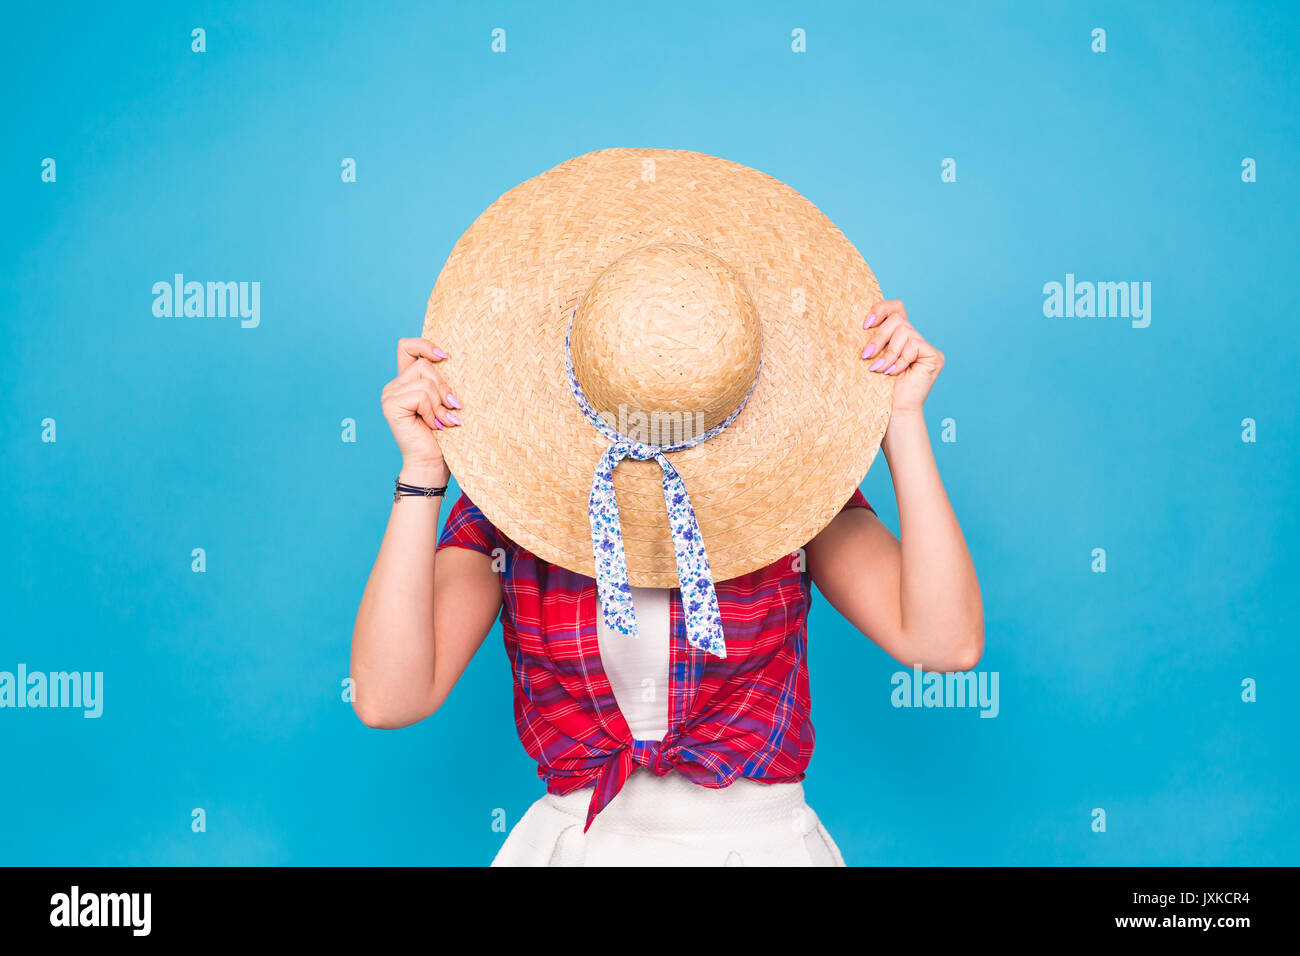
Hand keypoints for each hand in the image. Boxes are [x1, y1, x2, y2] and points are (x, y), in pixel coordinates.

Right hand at [382, 337, 460, 483]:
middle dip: (443, 388)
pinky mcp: (391, 405)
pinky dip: (432, 411)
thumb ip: (441, 381)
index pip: (407, 347)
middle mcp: (394, 386)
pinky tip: (433, 425)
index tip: (444, 357)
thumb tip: (448, 357)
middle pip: (424, 365)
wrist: (433, 464)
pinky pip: (421, 395)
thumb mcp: (445, 402)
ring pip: (425, 380)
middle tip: (450, 410)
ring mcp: (389, 395)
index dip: (425, 344)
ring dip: (440, 403)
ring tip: (442, 422)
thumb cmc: (443, 436)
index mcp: (406, 382)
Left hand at [860, 299, 943, 414]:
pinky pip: (913, 345)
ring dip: (888, 352)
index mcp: (899, 337)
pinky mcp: (934, 356)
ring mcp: (926, 347)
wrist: (892, 412)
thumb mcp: (871, 357)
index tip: (865, 325)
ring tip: (879, 370)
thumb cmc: (876, 388)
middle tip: (867, 355)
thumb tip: (863, 322)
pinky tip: (894, 373)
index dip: (881, 309)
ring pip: (904, 331)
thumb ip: (872, 338)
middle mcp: (915, 339)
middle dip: (879, 337)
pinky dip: (900, 360)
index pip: (896, 308)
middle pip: (898, 319)